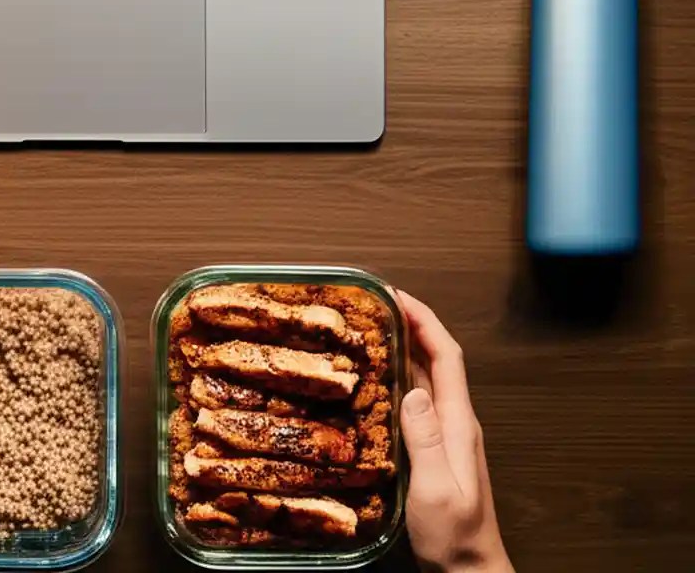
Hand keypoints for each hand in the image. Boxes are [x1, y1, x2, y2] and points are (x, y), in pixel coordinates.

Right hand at [397, 291, 512, 572]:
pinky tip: (376, 383)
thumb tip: (412, 390)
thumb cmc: (455, 537)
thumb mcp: (437, 489)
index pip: (446, 357)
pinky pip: (417, 402)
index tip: (396, 295)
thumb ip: (426, 439)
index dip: (425, 320)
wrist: (470, 571)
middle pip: (436, 360)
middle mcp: (455, 423)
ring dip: (404, 350)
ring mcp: (447, 437)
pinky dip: (398, 380)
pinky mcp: (435, 451)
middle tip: (374, 306)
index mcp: (459, 424)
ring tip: (370, 332)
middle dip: (410, 325)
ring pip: (426, 379)